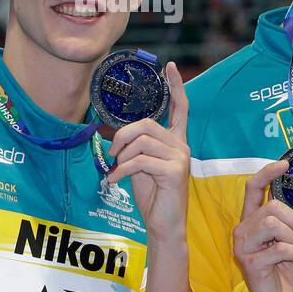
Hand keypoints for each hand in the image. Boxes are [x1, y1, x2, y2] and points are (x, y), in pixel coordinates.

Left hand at [107, 62, 189, 242]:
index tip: (169, 67)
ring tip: (116, 170)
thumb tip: (116, 137)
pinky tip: (115, 181)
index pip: (180, 109)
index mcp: (175, 142)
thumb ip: (135, 148)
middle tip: (111, 155)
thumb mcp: (140, 166)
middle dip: (121, 137)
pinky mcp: (174, 171)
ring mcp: (180, 158)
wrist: (163, 224)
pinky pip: (139, 161)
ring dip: (121, 156)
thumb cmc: (152, 195)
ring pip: (142, 141)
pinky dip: (121, 170)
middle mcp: (181, 146)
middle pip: (147, 124)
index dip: (175, 87)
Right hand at [233, 160, 292, 291]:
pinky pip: (281, 247)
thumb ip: (288, 224)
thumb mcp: (292, 242)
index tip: (284, 164)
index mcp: (253, 222)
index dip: (267, 174)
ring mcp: (243, 245)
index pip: (254, 190)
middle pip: (273, 207)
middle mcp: (244, 229)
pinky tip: (292, 264)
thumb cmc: (283, 271)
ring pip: (274, 224)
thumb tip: (288, 211)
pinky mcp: (249, 260)